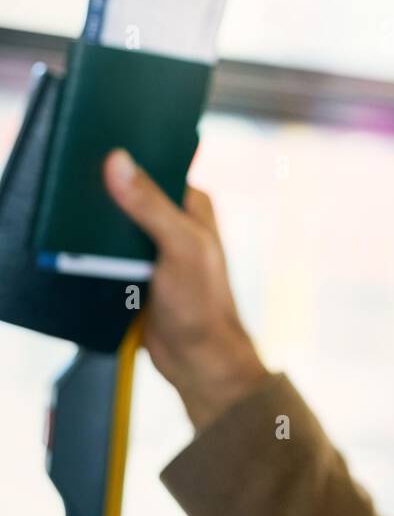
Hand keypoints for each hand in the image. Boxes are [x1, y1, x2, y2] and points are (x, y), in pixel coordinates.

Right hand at [102, 148, 268, 430]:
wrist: (196, 361)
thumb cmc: (201, 303)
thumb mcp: (179, 247)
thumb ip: (150, 205)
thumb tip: (119, 162)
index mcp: (192, 205)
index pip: (154, 169)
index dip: (127, 162)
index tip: (95, 154)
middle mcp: (174, 222)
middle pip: (129, 196)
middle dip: (105, 196)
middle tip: (74, 192)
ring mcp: (153, 248)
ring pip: (114, 226)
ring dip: (95, 227)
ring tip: (70, 221)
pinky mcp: (135, 273)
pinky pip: (105, 254)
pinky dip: (91, 253)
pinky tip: (74, 250)